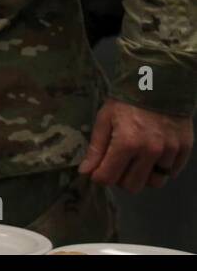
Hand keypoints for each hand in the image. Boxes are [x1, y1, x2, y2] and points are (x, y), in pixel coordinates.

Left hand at [78, 98, 193, 192]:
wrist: (159, 83)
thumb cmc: (127, 101)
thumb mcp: (105, 120)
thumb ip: (96, 148)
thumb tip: (86, 172)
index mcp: (126, 143)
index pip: (108, 178)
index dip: (99, 176)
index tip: (98, 170)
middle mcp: (150, 151)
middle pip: (132, 186)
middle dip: (121, 179)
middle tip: (118, 164)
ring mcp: (170, 151)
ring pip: (154, 183)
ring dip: (143, 176)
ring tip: (138, 159)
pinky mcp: (184, 149)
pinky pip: (171, 172)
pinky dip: (161, 168)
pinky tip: (153, 154)